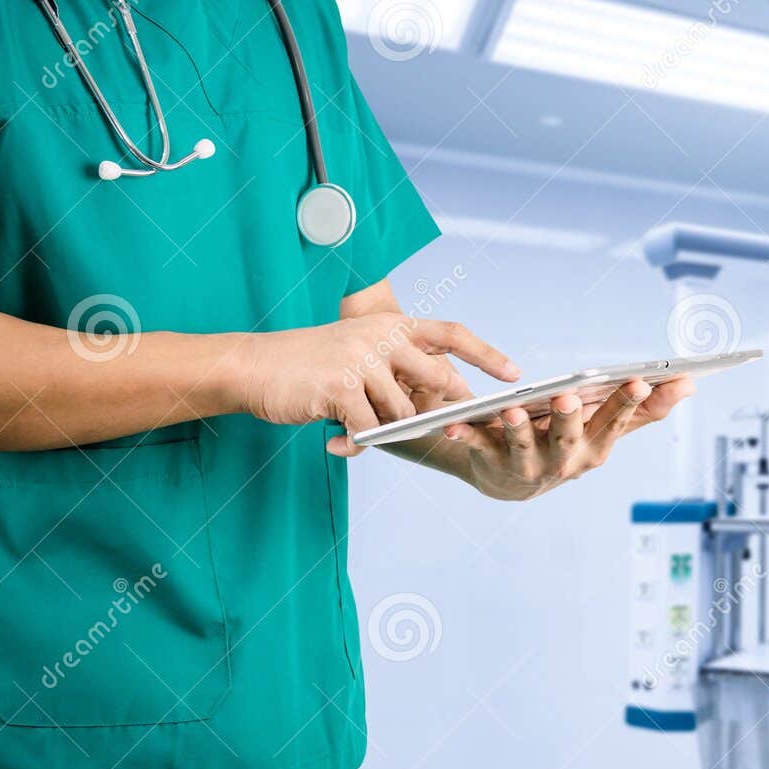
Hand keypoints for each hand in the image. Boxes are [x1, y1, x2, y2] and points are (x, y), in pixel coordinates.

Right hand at [237, 314, 518, 455]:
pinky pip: (369, 430)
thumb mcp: (357, 355)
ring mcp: (361, 359)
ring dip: (383, 430)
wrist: (253, 367)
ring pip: (402, 411)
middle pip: (437, 379)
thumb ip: (395, 370)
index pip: (451, 333)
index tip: (515, 374)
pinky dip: (356, 444)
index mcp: (390, 324)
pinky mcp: (341, 387)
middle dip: (442, 410)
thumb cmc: (309, 367)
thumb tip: (440, 400)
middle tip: (447, 430)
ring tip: (353, 428)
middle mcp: (380, 335)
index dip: (486, 354)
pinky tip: (337, 442)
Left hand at [442, 377, 695, 500]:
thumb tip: (690, 384)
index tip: (639, 381)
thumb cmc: (569, 444)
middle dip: (568, 419)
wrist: (512, 482)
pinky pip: (477, 446)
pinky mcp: (491, 462)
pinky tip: (452, 423)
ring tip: (512, 411)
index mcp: (595, 448)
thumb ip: (647, 409)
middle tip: (566, 397)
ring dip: (517, 429)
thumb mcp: (607, 430)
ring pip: (523, 446)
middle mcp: (564, 461)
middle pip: (568, 437)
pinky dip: (465, 435)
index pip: (615, 423)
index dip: (627, 403)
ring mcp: (527, 464)